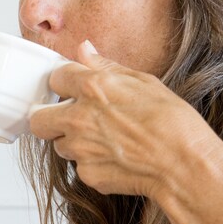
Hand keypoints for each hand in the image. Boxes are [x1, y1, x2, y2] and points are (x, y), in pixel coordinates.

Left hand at [28, 40, 222, 200]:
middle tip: (71, 118)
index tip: (72, 88)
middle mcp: (79, 118)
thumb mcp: (144, 82)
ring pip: (60, 145)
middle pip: (38, 118)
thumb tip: (84, 50)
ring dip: (74, 142)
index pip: (55, 78)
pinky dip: (93, 164)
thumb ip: (106, 66)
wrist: (184, 165)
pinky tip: (117, 159)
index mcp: (92, 88)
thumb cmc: (173, 123)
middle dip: (49, 117)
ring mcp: (80, 149)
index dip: (65, 83)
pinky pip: (79, 167)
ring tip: (106, 141)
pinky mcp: (87, 174)